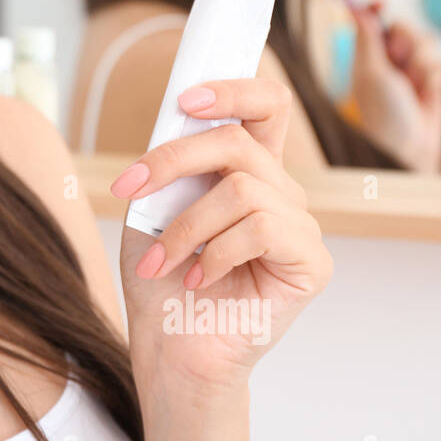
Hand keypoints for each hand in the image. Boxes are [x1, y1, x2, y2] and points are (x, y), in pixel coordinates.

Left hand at [110, 78, 332, 397]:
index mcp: (247, 173)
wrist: (169, 350)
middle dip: (174, 161)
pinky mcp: (311, 262)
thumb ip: (170, 167)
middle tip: (130, 187)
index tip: (183, 101)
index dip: (233, 91)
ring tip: (163, 261)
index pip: (264, 108)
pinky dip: (215, 253)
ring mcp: (300, 226)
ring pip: (241, 189)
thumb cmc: (160, 283)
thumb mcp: (152, 210)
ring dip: (186, 226)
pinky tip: (197, 280)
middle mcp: (279, 192)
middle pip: (236, 142)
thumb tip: (175, 122)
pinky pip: (261, 228)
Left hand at [349, 1, 440, 171]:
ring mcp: (411, 71)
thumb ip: (368, 41)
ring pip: (425, 43)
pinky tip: (428, 96)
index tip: (382, 0)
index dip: (375, 8)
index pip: (370, 23)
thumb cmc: (385, 115)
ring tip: (414, 89)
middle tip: (399, 64)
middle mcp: (388, 62)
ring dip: (421, 63)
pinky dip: (434, 76)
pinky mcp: (432, 80)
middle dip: (406, 42)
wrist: (414, 147)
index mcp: (366, 58)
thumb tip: (358, 10)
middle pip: (404, 28)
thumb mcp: (373, 75)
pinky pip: (440, 61)